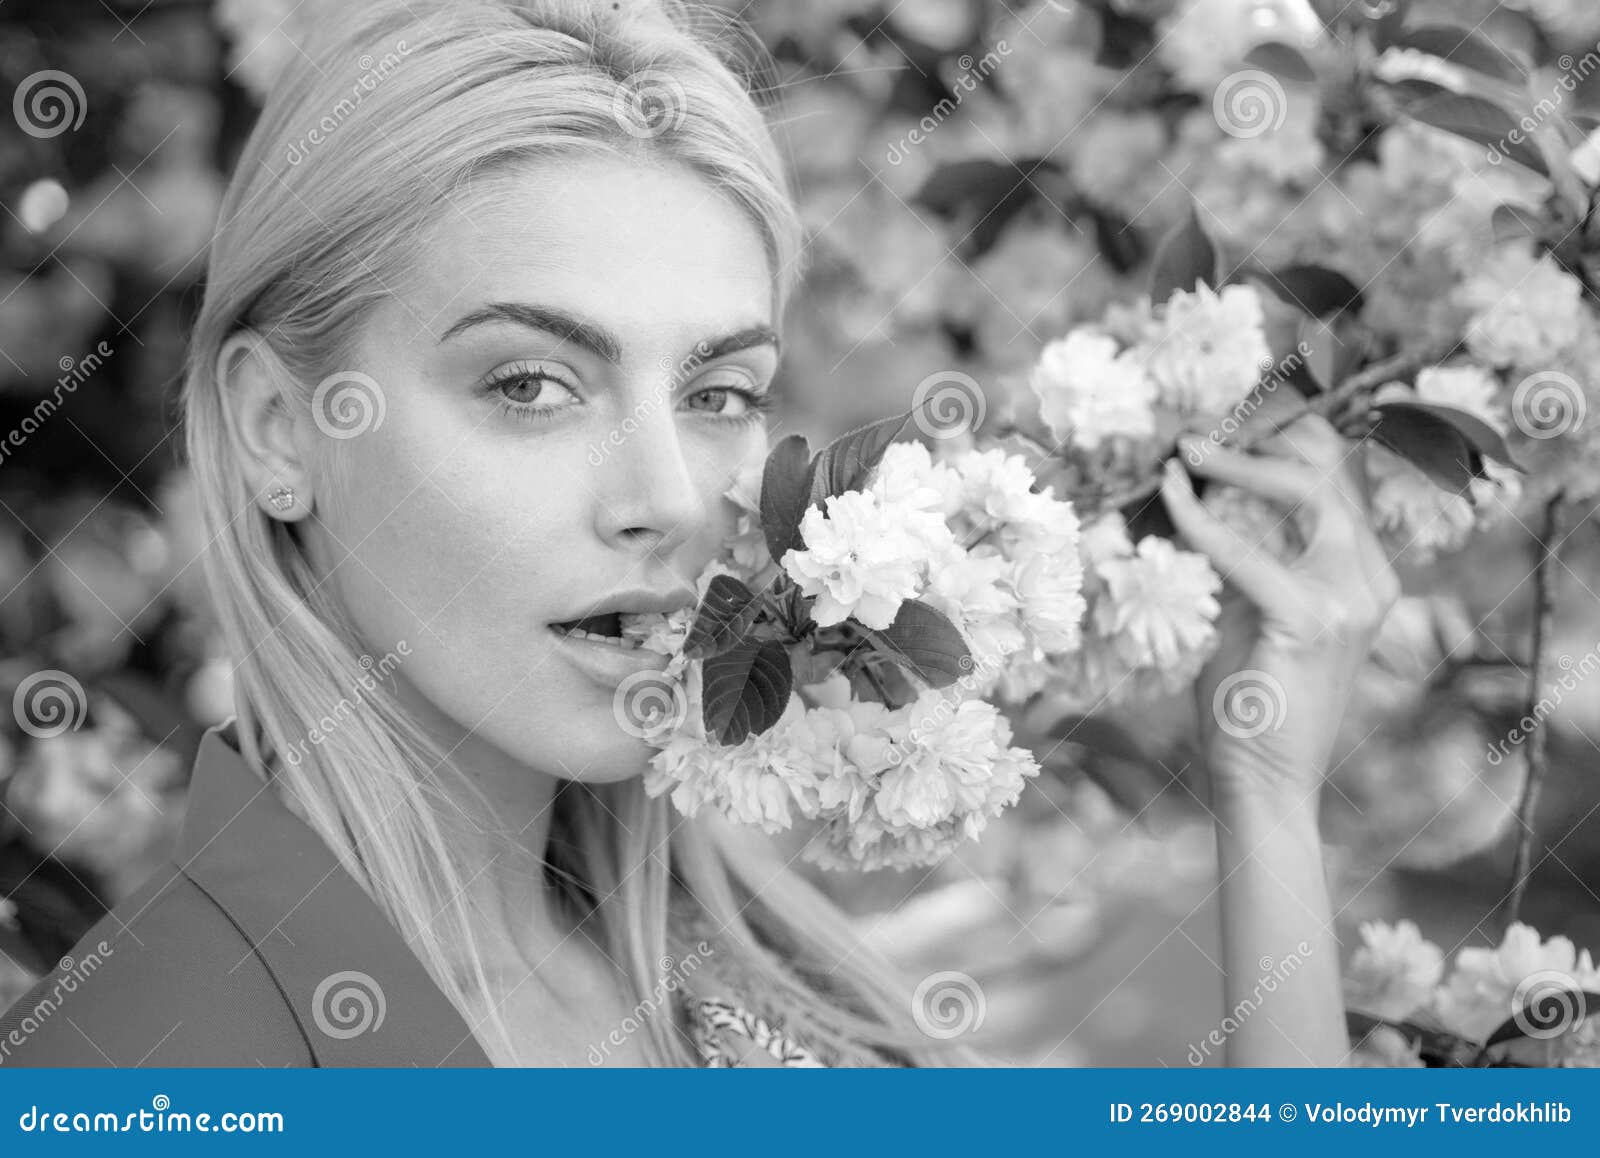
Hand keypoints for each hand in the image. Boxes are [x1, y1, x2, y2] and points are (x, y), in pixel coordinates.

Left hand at [1159, 410, 1399, 810]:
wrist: (1263, 779)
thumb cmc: (1249, 700)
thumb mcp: (1250, 611)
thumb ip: (1244, 559)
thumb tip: (1203, 500)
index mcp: (1363, 573)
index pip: (1335, 479)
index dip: (1285, 438)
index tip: (1225, 425)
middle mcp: (1368, 578)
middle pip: (1328, 470)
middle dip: (1263, 437)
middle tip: (1198, 433)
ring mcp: (1351, 598)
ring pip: (1303, 491)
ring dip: (1237, 462)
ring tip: (1185, 451)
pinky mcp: (1311, 620)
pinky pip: (1246, 548)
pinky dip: (1201, 517)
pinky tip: (1173, 496)